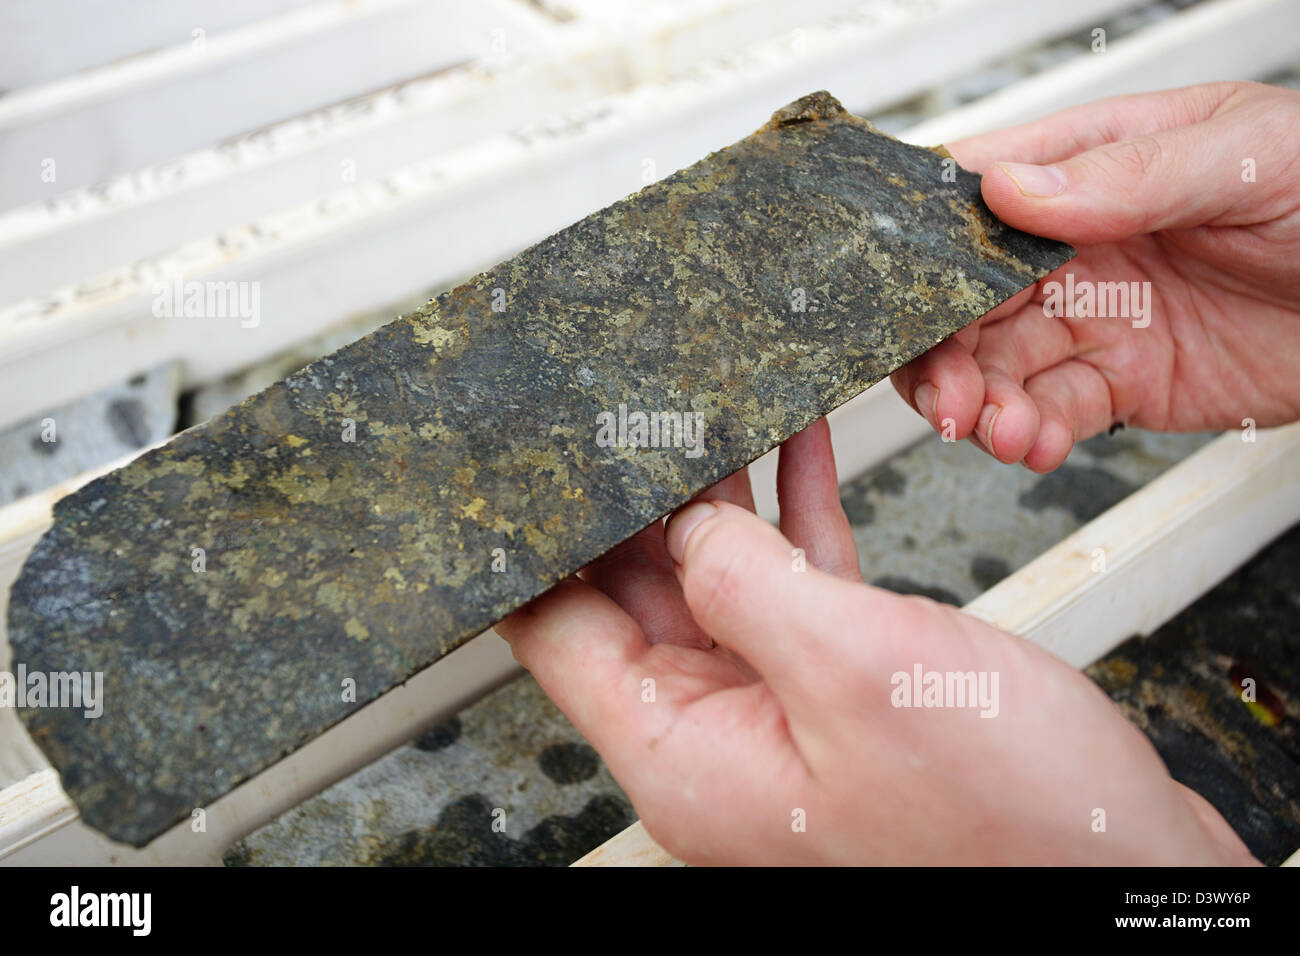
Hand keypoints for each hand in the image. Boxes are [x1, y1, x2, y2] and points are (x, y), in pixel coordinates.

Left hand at [497, 420, 1255, 863]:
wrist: (1127, 873)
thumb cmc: (1014, 825)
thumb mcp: (860, 673)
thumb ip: (747, 583)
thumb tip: (689, 524)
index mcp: (687, 754)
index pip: (558, 635)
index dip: (541, 543)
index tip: (540, 465)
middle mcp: (718, 740)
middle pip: (634, 600)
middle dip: (640, 500)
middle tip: (645, 409)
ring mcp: (779, 718)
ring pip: (718, 584)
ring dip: (720, 498)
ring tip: (717, 410)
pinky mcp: (843, 698)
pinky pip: (794, 592)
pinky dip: (793, 523)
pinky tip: (797, 454)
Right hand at [892, 81, 1299, 470]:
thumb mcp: (1244, 156)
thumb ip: (1127, 174)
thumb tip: (1014, 189)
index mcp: (1091, 166)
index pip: (974, 197)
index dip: (927, 246)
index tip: (910, 295)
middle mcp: (1078, 245)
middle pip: (966, 299)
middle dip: (941, 353)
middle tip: (949, 398)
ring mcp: (1096, 317)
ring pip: (997, 366)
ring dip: (981, 405)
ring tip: (1002, 430)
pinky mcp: (1123, 382)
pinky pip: (1054, 411)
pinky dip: (1033, 434)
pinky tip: (1037, 443)